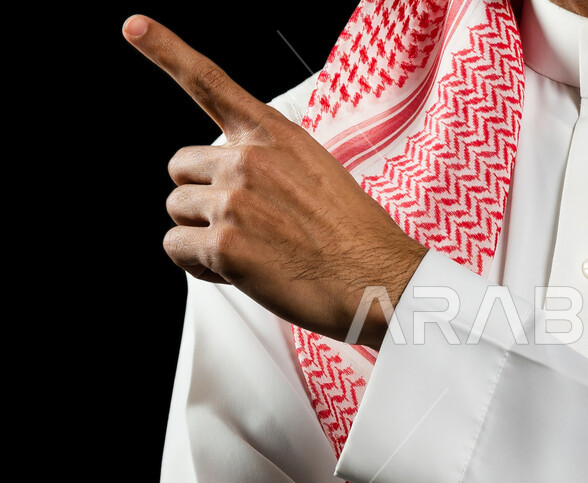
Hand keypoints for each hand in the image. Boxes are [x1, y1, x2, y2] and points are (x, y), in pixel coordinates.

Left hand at [123, 15, 426, 348]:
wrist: (382, 281)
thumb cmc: (356, 240)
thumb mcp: (320, 175)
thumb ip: (271, 163)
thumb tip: (228, 179)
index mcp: (278, 136)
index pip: (211, 82)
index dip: (166, 48)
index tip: (135, 26)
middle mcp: (251, 159)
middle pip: (181, 167)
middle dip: (202, 197)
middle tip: (246, 225)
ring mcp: (235, 199)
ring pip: (177, 210)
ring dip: (202, 234)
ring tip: (254, 251)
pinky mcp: (224, 244)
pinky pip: (176, 248)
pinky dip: (199, 266)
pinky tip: (240, 272)